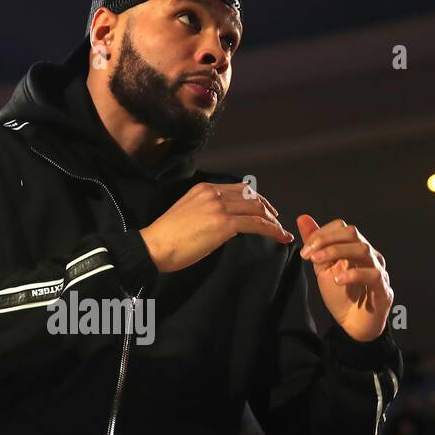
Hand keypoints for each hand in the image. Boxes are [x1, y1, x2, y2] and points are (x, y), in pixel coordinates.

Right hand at [140, 182, 292, 273]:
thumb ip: (206, 212)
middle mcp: (214, 193)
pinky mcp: (223, 224)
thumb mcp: (187, 214)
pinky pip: (256, 225)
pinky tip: (280, 237)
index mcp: (204, 189)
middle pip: (251, 197)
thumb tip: (225, 224)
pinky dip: (272, 231)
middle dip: (267, 209)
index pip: (238, 189)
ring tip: (280, 232)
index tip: (263, 211)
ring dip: (272, 221)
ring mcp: (219, 207)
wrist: (153, 245)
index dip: (255, 200)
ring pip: (256, 209)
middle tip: (276, 222)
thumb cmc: (165, 237)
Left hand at [296, 214, 392, 341]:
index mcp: (355, 248)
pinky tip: (338, 280)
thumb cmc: (342, 296)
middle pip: (352, 233)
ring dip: (337, 252)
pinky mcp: (383, 287)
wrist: (353, 324)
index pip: (342, 228)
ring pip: (363, 249)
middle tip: (309, 254)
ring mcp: (378, 269)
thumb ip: (315, 245)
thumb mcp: (322, 268)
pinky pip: (373, 274)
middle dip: (327, 240)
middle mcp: (369, 255)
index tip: (305, 251)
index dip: (322, 234)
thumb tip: (302, 218)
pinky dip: (353, 274)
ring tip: (318, 263)